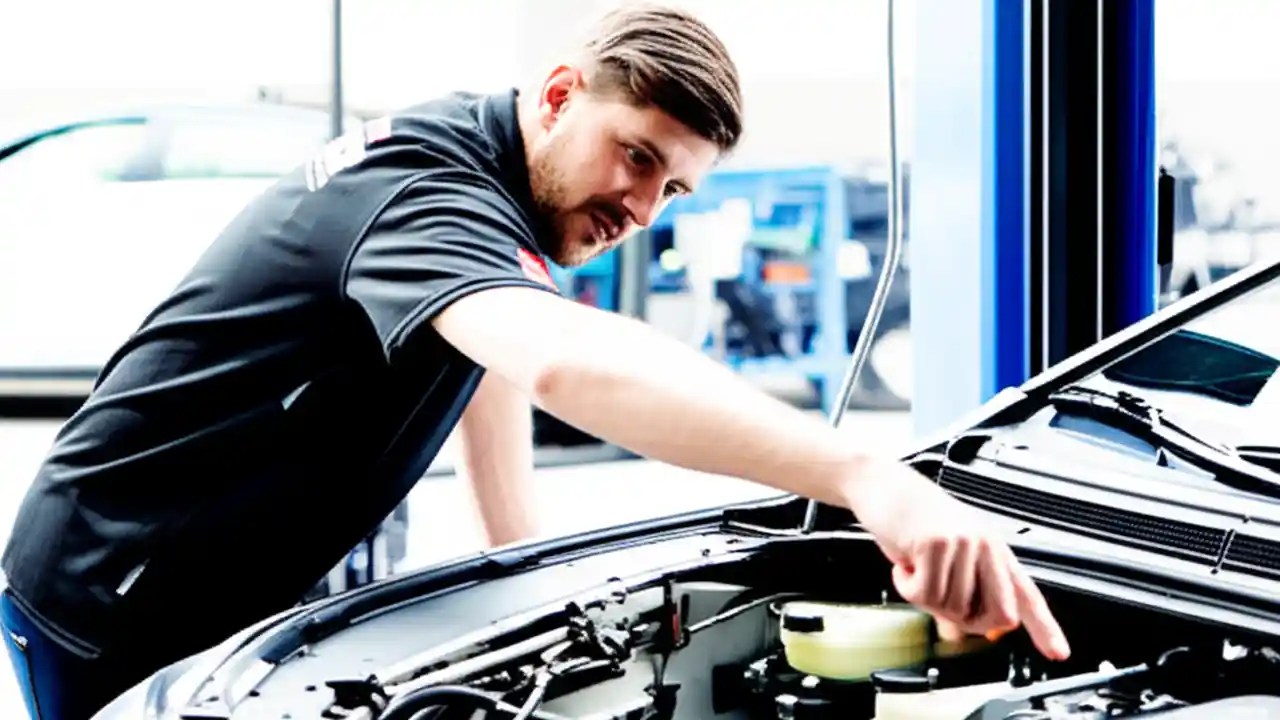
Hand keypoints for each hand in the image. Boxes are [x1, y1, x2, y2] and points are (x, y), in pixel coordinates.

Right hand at [840, 457, 1070, 660]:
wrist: (882, 484)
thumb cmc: (910, 517)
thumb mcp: (940, 556)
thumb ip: (954, 594)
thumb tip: (956, 633)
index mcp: (993, 547)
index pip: (1026, 593)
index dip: (1044, 627)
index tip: (1058, 653)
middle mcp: (986, 544)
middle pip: (996, 614)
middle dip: (966, 621)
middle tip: (940, 603)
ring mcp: (964, 542)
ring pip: (954, 607)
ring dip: (925, 598)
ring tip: (915, 569)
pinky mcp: (936, 543)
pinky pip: (925, 594)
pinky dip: (907, 587)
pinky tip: (904, 565)